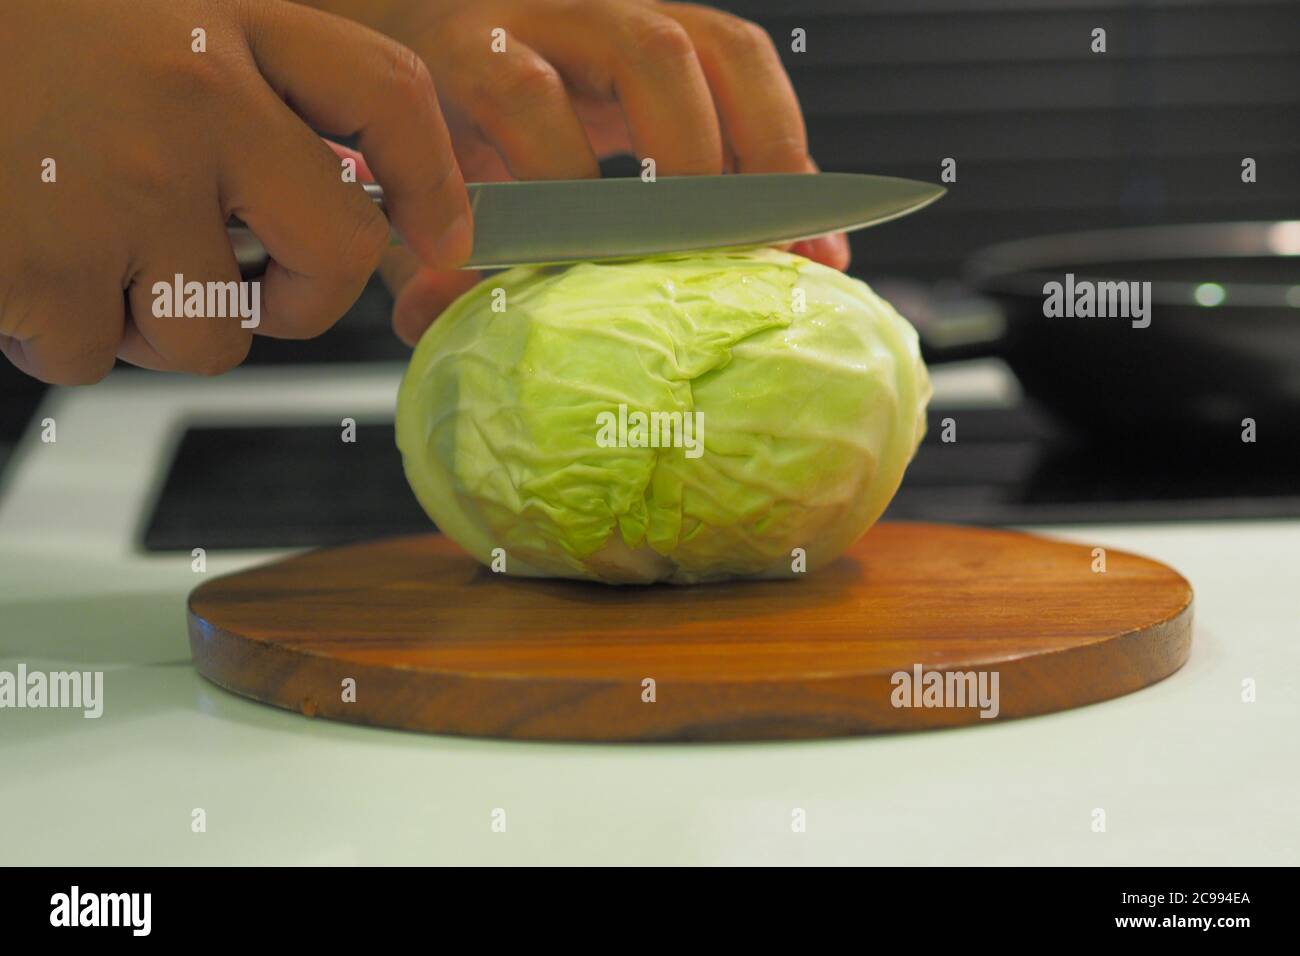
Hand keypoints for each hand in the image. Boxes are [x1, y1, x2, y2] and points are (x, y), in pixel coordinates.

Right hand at [1, 0, 470, 383]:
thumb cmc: (22, 29)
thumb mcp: (152, 12)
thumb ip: (250, 83)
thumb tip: (351, 201)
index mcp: (225, 18)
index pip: (387, 97)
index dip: (436, 187)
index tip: (443, 243)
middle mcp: (192, 98)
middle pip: (335, 254)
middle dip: (302, 299)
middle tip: (244, 278)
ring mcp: (114, 185)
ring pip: (212, 337)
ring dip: (161, 320)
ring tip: (89, 248)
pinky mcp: (35, 262)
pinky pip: (94, 356)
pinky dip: (61, 331)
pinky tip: (23, 258)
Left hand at [318, 0, 850, 343]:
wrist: (441, 31)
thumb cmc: (435, 112)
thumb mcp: (416, 175)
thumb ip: (422, 246)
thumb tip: (436, 317)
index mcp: (476, 46)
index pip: (524, 92)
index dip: (556, 179)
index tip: (570, 264)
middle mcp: (563, 14)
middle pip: (647, 54)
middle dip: (687, 161)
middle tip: (703, 257)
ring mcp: (631, 15)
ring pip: (719, 49)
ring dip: (764, 148)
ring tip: (787, 239)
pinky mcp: (679, 31)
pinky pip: (748, 67)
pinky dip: (783, 144)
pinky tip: (802, 220)